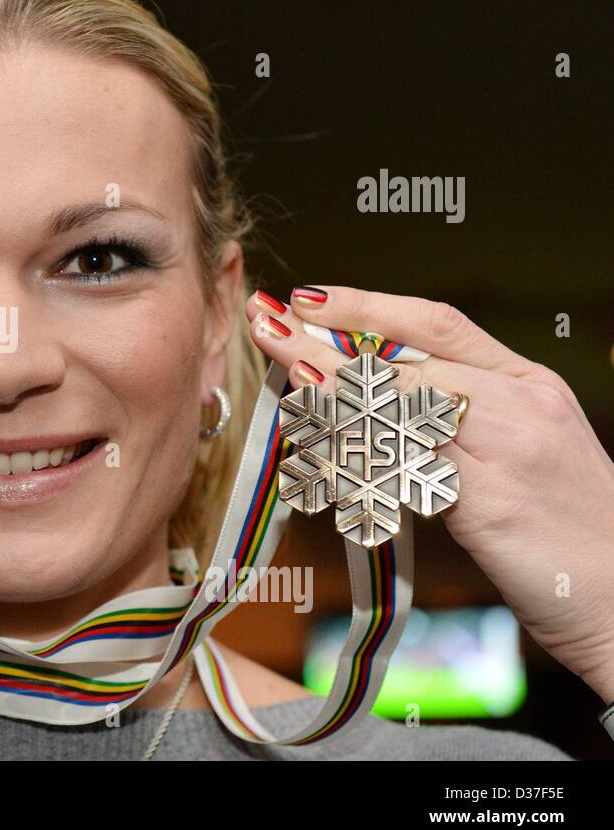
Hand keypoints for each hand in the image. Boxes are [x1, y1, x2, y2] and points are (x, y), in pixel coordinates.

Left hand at [245, 286, 613, 701]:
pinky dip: (358, 453)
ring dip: (331, 390)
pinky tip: (320, 447)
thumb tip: (369, 398)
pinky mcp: (493, 501)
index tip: (308, 298)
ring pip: (400, 404)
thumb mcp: (520, 452)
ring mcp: (509, 449)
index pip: (436, 323)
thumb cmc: (563, 531)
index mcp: (527, 383)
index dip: (367, 304)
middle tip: (265, 327)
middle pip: (404, 360)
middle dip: (326, 343)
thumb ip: (455, 418)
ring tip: (281, 376)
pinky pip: (407, 465)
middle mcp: (520, 404)